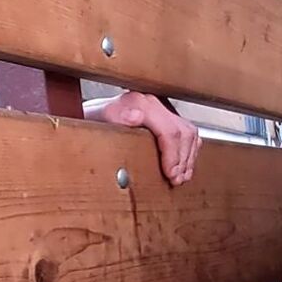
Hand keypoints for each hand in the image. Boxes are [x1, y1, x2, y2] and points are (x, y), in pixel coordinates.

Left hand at [86, 91, 200, 184]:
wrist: (91, 117)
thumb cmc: (93, 122)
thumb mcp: (99, 120)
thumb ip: (117, 116)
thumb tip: (136, 115)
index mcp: (141, 103)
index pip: (170, 130)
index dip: (173, 156)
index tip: (170, 174)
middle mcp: (154, 104)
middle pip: (184, 133)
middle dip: (182, 160)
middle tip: (175, 179)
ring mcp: (161, 110)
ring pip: (189, 134)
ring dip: (187, 158)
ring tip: (180, 176)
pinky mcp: (166, 118)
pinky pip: (188, 134)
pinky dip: (188, 152)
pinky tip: (183, 166)